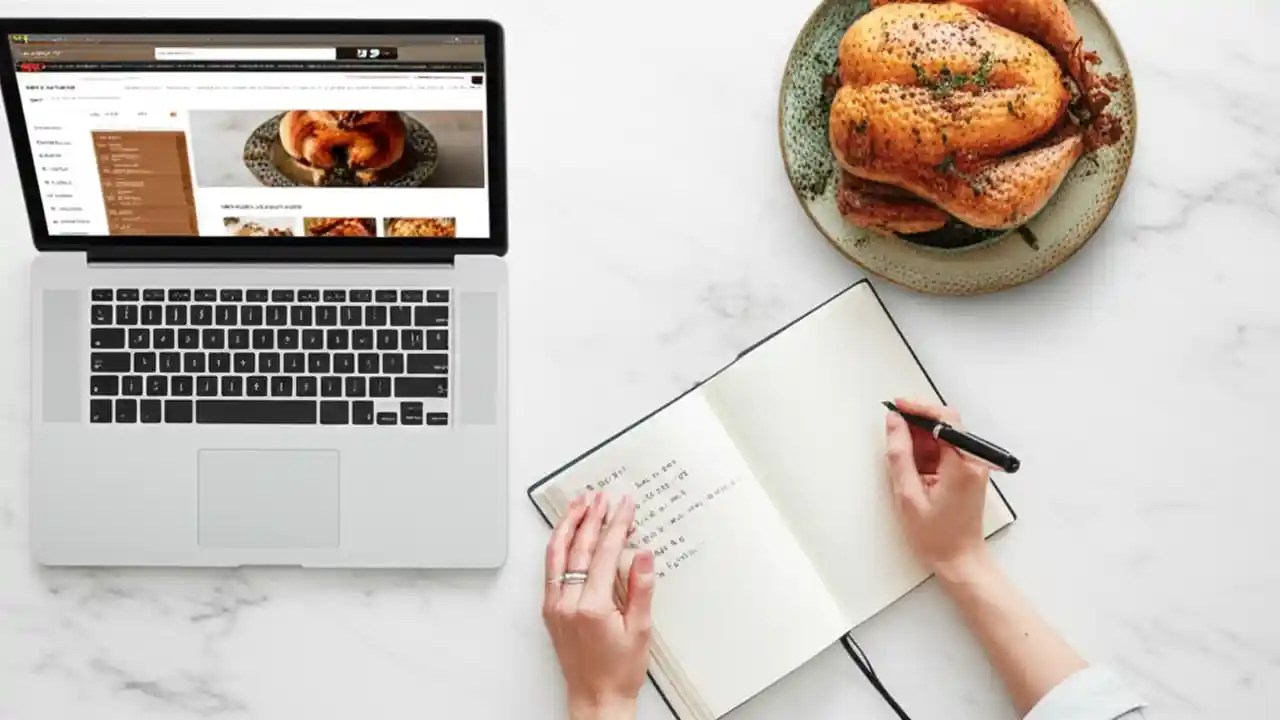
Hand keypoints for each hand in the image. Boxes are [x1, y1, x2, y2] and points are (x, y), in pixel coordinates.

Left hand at [543, 492, 654, 719]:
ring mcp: (555, 606)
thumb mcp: (640, 630)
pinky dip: (558, 546)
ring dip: (569, 526)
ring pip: (557, 554)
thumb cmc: (619, 671)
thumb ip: (641, 589)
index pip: (605, 553)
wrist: (596, 698)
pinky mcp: (550, 611)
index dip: (616, 525)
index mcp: (592, 607)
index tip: (624, 505)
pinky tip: (566, 534)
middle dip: (591, 518)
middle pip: (579, 548)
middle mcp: (567, 604)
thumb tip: (643, 555)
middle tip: (602, 497)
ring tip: (579, 505)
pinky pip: (551, 569)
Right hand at [885, 398, 991, 579]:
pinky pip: (944, 451)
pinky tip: (911, 467)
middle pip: (945, 424)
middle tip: (892, 427)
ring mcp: (972, 466)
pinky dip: (925, 452)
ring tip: (900, 456)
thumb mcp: (907, 495)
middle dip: (917, 422)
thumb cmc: (937, 536)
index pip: (944, 419)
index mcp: (963, 464)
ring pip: (943, 436)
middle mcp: (973, 461)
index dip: (919, 408)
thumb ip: (899, 454)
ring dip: (919, 439)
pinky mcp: (966, 472)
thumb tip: (894, 423)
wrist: (959, 560)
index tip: (897, 405)